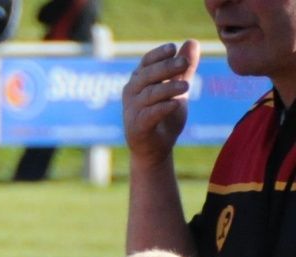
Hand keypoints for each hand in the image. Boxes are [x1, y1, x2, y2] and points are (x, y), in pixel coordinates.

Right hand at [122, 40, 197, 166]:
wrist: (156, 148)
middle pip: (147, 75)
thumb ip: (184, 68)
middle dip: (166, 68)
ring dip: (168, 88)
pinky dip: (162, 108)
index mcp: (139, 81)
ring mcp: (132, 111)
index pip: (146, 62)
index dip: (158, 54)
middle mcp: (131, 93)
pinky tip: (176, 104)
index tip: (173, 48)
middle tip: (184, 63)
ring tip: (186, 86)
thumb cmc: (164, 116)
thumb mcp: (177, 88)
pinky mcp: (136, 128)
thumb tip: (192, 42)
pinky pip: (149, 115)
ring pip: (149, 94)